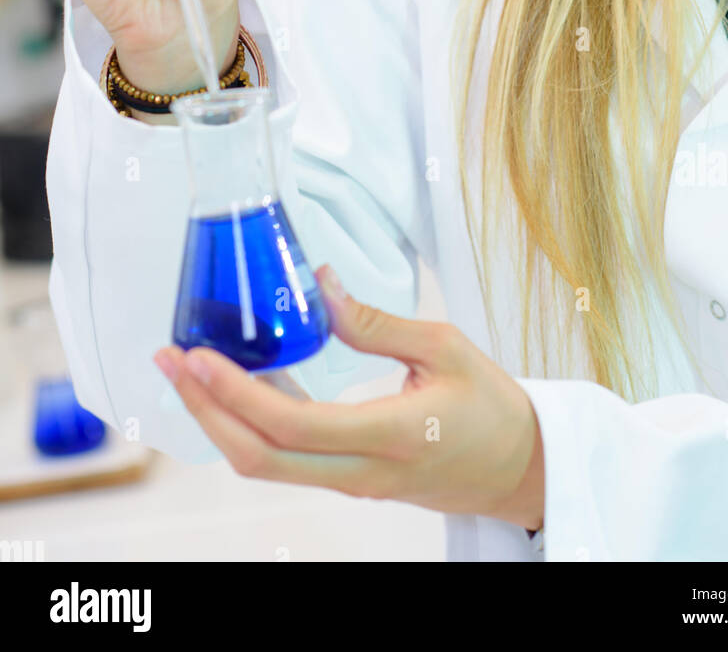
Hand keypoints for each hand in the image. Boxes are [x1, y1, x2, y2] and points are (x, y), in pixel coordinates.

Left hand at [153, 265, 544, 530]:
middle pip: (259, 459)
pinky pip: (286, 458)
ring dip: (220, 419)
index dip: (234, 394)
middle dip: (204, 411)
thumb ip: (376, 321)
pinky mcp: (348, 478)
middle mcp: (361, 470)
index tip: (197, 356)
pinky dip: (250, 423)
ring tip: (190, 370)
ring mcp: (352, 482)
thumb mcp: (445, 346)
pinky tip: (237, 385)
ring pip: (266, 464)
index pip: (292, 425)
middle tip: (170, 361)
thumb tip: (319, 283)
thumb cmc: (491, 407)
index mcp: (389, 435)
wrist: (520, 467)